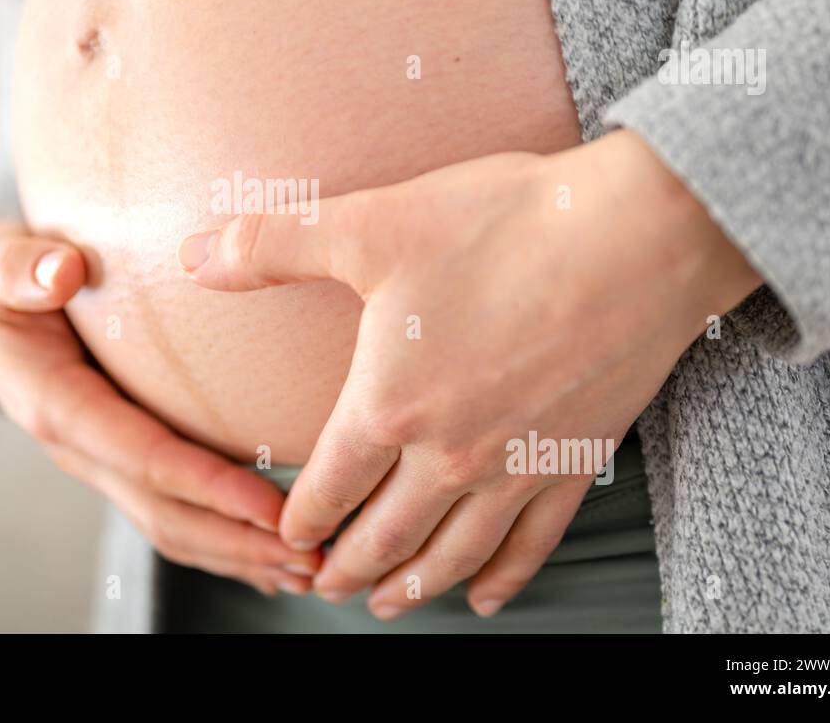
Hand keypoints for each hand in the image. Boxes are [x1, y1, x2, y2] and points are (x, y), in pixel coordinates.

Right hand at [0, 219, 320, 595]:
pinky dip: (224, 541)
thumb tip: (62, 273)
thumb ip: (22, 267)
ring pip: (171, 525)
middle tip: (313, 558)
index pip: (142, 456)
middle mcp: (80, 448)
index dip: (208, 486)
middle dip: (238, 541)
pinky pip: (173, 511)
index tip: (272, 507)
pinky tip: (272, 558)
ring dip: (240, 554)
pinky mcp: (120, 460)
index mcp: (55, 404)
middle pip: (165, 512)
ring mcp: (101, 461)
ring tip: (309, 569)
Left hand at [177, 130, 760, 616]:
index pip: (327, 487)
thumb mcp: (368, 225)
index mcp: (390, 408)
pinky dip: (504, 577)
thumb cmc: (504, 226)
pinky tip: (488, 595)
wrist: (638, 236)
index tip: (286, 539)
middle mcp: (450, 456)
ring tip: (388, 603)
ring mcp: (517, 467)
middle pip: (385, 536)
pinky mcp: (576, 461)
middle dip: (346, 567)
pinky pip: (532, 543)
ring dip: (412, 585)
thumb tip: (191, 257)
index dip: (299, 520)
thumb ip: (270, 246)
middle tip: (323, 586)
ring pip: (452, 553)